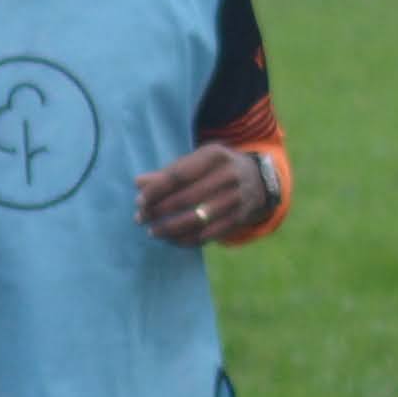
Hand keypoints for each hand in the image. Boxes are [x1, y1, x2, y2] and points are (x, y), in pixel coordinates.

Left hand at [136, 144, 265, 245]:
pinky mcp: (239, 218)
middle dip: (159, 211)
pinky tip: (170, 239)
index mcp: (215, 156)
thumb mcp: (196, 161)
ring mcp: (236, 199)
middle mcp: (229, 176)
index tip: (139, 201)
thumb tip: (138, 183)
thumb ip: (168, 172)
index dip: (156, 191)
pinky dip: (186, 240)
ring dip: (169, 229)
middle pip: (186, 198)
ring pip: (197, 219)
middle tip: (140, 218)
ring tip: (152, 232)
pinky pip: (208, 234)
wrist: (259, 179)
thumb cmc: (215, 169)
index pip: (179, 175)